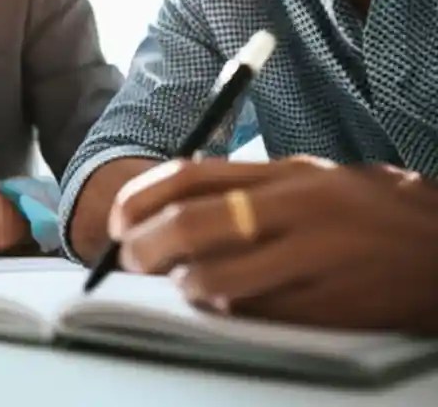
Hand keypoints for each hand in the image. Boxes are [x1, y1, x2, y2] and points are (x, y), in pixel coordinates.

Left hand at [110, 156, 437, 332]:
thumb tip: (171, 210)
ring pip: (217, 279)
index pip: (192, 176)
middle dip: (144, 247)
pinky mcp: (330, 305)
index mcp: (288, 174)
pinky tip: (232, 306)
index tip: (118, 219)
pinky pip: (256, 315)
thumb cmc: (372, 214)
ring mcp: (315, 258)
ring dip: (186, 287)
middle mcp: (298, 210)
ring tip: (186, 286)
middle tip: (129, 260)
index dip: (141, 198)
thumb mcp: (313, 182)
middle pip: (192, 226)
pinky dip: (230, 313)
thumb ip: (248, 189)